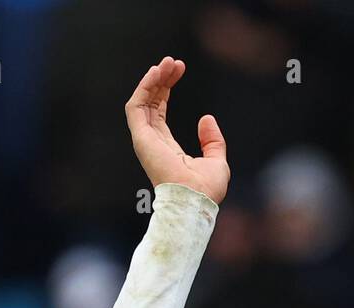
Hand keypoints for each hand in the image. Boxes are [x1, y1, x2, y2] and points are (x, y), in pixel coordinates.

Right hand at [124, 56, 229, 202]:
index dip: (167, 89)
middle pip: (151, 102)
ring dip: (153, 79)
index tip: (179, 70)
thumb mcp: (217, 160)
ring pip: (143, 101)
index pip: (160, 111)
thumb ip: (213, 140)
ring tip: (167, 62)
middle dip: (161, 79)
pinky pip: (136, 106)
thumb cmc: (206, 189)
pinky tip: (156, 72)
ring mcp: (145, 140)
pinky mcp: (141, 137)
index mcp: (167, 148)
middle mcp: (152, 142)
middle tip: (174, 61)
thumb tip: (207, 118)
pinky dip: (144, 87)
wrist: (196, 200)